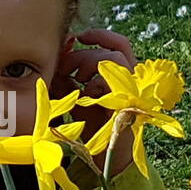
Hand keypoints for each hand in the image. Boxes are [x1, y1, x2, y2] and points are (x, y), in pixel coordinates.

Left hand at [52, 29, 138, 177]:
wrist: (101, 154)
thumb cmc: (87, 123)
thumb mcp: (71, 94)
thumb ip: (65, 74)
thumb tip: (60, 52)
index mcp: (117, 73)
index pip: (115, 43)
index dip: (97, 35)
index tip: (75, 38)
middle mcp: (128, 78)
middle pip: (111, 48)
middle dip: (82, 53)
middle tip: (64, 67)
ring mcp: (130, 90)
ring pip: (114, 59)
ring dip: (91, 63)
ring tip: (76, 78)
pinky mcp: (128, 103)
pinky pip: (115, 81)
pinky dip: (96, 83)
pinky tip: (85, 94)